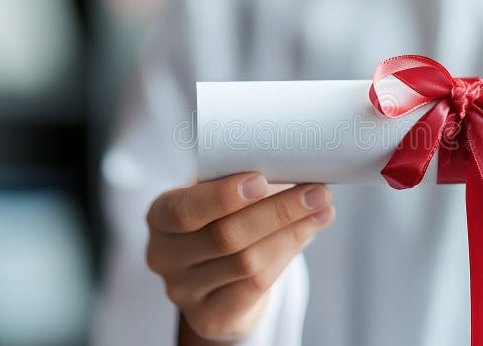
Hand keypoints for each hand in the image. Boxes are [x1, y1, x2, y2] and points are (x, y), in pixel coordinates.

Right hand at [146, 172, 334, 340]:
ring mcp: (184, 291)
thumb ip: (245, 179)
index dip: (222, 196)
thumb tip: (295, 166)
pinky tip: (309, 233)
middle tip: (317, 192)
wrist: (216, 278)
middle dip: (278, 211)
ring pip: (247, 262)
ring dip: (292, 233)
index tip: (261, 179)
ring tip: (322, 210)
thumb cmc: (222, 219)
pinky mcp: (209, 317)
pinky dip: (287, 255)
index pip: (184, 210)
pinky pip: (256, 286)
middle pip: (225, 237)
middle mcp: (163, 256)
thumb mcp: (221, 193)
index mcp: (160, 215)